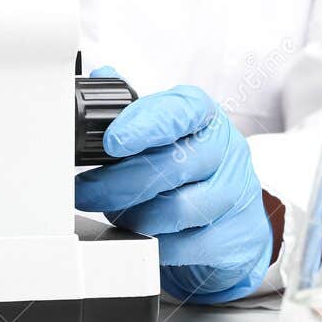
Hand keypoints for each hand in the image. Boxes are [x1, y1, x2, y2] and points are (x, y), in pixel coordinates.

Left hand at [75, 72, 271, 303]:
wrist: (231, 221)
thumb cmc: (190, 170)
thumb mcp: (163, 133)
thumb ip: (132, 108)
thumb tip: (100, 75)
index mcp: (204, 116)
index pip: (180, 111)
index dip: (146, 125)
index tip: (112, 141)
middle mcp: (226, 150)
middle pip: (172, 165)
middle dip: (118, 182)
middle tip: (85, 190)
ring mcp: (235, 194)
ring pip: (178, 209)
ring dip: (135, 215)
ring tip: (116, 213)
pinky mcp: (235, 236)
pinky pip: (186, 245)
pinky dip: (156, 243)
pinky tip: (142, 236)